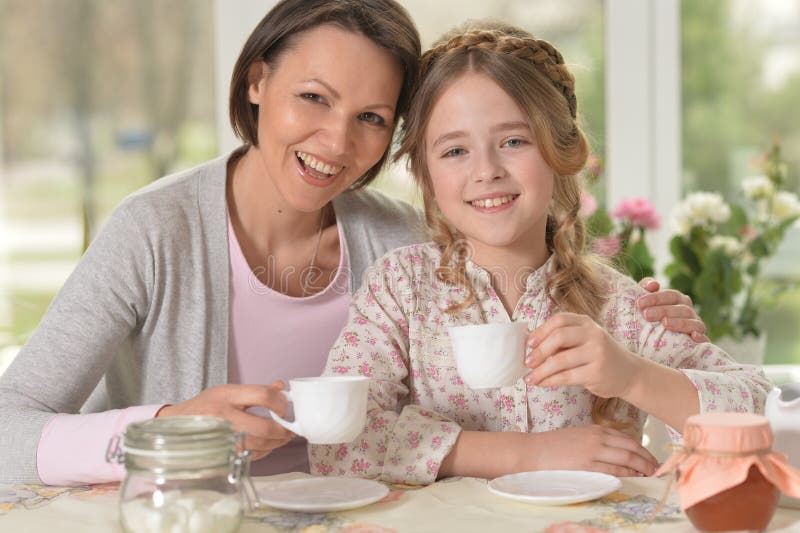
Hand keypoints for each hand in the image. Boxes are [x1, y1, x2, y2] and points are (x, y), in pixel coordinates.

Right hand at [157, 382, 293, 460]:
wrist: (177, 424)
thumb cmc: (206, 405)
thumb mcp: (229, 390)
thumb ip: (257, 390)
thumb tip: (281, 386)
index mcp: (227, 396)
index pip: (262, 396)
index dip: (279, 402)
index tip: (284, 407)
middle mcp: (224, 417)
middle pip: (263, 427)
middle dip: (283, 430)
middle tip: (291, 429)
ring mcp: (222, 439)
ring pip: (259, 445)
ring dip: (277, 443)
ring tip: (283, 437)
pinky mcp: (222, 454)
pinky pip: (251, 456)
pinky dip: (265, 451)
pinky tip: (267, 445)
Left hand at [524, 312, 641, 398]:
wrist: (629, 373)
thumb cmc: (599, 355)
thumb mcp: (585, 340)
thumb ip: (563, 339)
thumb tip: (530, 347)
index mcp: (586, 323)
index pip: (559, 320)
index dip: (541, 331)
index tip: (528, 343)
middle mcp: (593, 335)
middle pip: (559, 337)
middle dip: (539, 351)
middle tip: (527, 362)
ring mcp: (596, 353)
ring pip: (561, 360)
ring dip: (541, 370)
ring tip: (529, 378)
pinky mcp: (596, 373)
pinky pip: (567, 376)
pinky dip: (550, 380)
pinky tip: (542, 383)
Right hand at [524, 426, 658, 476]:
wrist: (532, 451)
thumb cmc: (552, 446)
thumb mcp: (577, 436)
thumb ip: (595, 441)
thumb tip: (614, 452)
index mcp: (595, 430)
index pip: (627, 439)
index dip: (643, 450)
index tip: (652, 459)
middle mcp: (597, 438)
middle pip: (632, 448)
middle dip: (648, 459)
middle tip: (659, 468)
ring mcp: (593, 451)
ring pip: (627, 458)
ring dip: (643, 467)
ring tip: (652, 475)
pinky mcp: (587, 465)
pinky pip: (614, 470)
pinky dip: (628, 474)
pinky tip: (636, 478)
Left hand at [637, 278, 708, 341]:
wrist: (652, 346)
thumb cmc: (648, 320)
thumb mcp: (644, 304)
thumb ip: (645, 288)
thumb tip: (653, 285)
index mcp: (678, 301)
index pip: (671, 296)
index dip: (656, 298)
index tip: (640, 304)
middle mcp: (689, 313)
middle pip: (682, 309)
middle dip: (664, 311)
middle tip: (647, 315)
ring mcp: (696, 328)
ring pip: (694, 323)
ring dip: (680, 322)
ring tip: (665, 324)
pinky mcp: (700, 343)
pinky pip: (705, 340)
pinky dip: (701, 337)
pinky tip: (693, 337)